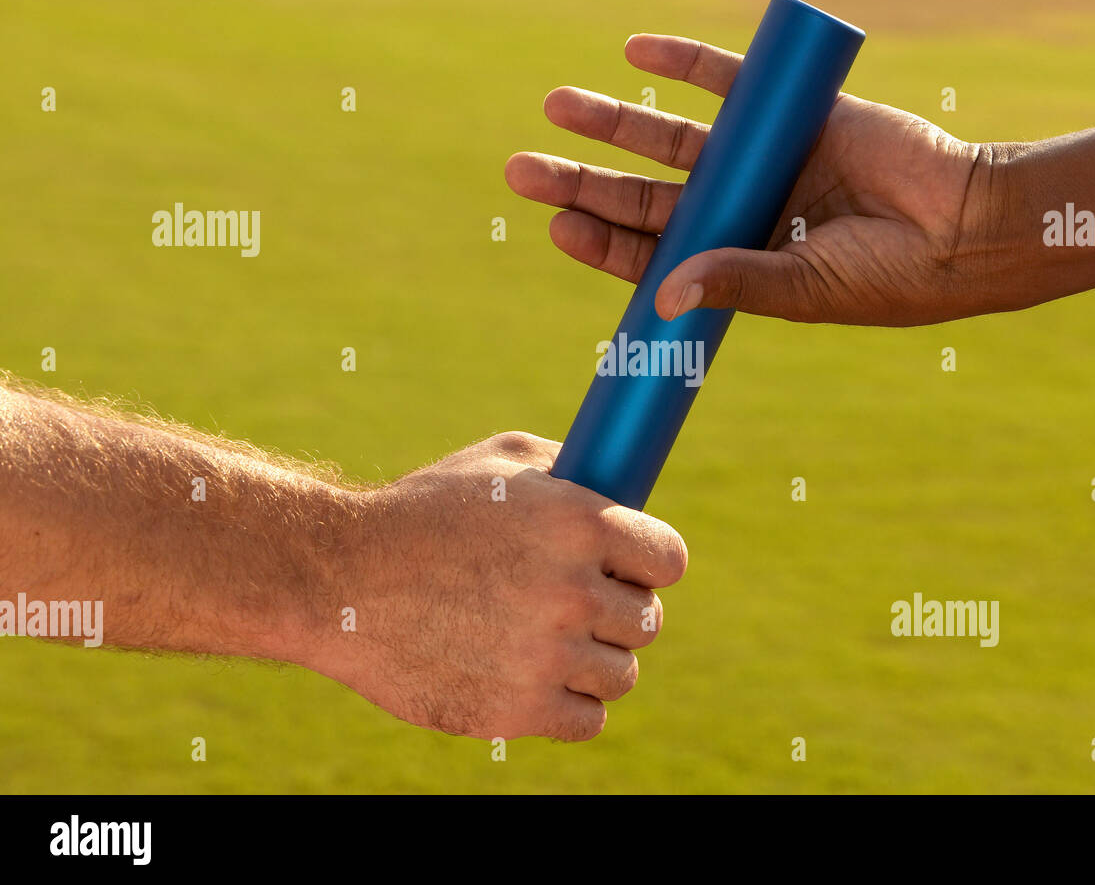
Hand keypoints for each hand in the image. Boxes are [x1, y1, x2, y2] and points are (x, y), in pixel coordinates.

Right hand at [309, 432, 686, 741]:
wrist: (338, 578)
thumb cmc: (421, 511)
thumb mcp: (497, 460)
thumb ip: (568, 470)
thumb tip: (620, 489)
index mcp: (579, 524)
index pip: (669, 560)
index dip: (650, 564)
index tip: (630, 569)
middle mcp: (572, 592)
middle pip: (647, 620)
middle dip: (617, 611)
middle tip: (577, 605)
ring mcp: (546, 656)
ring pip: (621, 674)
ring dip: (595, 661)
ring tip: (553, 643)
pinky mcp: (517, 711)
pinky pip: (588, 721)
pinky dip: (571, 706)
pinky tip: (541, 681)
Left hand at [505, 34, 1002, 326]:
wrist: (966, 224)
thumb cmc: (890, 276)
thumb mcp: (805, 290)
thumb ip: (734, 283)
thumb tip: (662, 297)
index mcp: (736, 263)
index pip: (653, 252)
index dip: (603, 241)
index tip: (556, 225)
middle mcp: (739, 212)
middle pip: (646, 194)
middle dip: (585, 180)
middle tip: (523, 170)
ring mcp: (762, 160)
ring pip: (673, 137)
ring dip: (616, 119)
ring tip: (557, 104)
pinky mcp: (792, 113)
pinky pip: (729, 83)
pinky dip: (685, 64)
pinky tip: (637, 52)